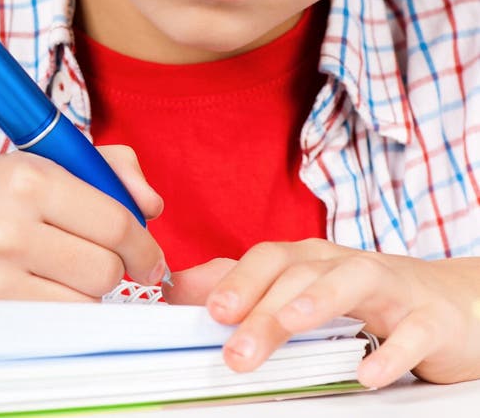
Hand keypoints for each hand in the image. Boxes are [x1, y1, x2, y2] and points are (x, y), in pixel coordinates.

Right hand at [0, 146, 164, 325]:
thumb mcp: (35, 164)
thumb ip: (107, 170)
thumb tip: (153, 204)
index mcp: (30, 175)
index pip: (116, 221)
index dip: (145, 246)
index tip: (149, 259)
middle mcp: (12, 222)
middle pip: (106, 268)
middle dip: (116, 271)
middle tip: (99, 264)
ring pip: (85, 301)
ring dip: (87, 294)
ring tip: (61, 275)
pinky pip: (55, 324)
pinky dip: (62, 313)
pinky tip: (44, 294)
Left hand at [162, 239, 479, 387]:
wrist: (451, 303)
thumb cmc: (368, 298)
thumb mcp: (303, 287)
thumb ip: (245, 286)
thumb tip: (179, 289)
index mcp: (315, 259)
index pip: (270, 258)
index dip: (239, 280)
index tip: (210, 312)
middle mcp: (347, 264)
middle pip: (301, 275)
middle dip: (264, 310)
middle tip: (235, 352)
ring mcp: (392, 288)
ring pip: (352, 281)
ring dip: (318, 302)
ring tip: (290, 325)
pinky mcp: (430, 319)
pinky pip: (413, 331)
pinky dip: (391, 351)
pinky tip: (368, 373)